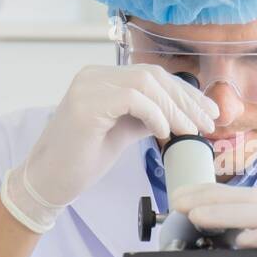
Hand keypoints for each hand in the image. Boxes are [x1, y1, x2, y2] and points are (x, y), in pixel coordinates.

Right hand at [3, 65, 218, 231]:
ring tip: (190, 131)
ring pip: (146, 83)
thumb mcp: (123, 131)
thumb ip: (148, 116)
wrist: (48, 181)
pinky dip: (155, 114)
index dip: (184, 93)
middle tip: (208, 123)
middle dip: (186, 100)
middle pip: (153, 76)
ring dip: (175, 108)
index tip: (208, 112)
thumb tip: (183, 114)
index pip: (152, 75)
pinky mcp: (86, 105)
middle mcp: (93, 75)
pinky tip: (165, 132)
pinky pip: (133, 99)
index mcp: (101, 78)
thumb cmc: (81, 160)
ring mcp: (88, 87)